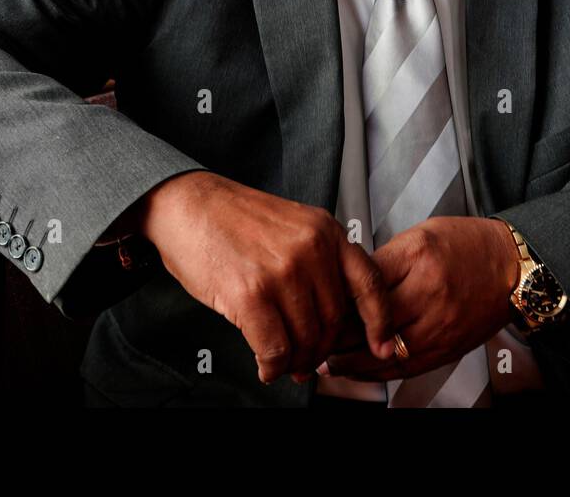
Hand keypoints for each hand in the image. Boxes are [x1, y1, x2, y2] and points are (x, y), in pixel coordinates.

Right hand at [134, 170, 397, 383]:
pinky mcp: (252, 294)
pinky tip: (265, 366)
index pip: (368, 283)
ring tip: (283, 363)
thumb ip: (318, 260)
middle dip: (320, 349)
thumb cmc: (233, 218)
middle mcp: (311, 250)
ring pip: (306, 339)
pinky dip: (272, 366)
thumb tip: (330, 315)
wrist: (187, 204)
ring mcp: (283, 272)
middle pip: (333, 321)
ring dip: (295, 361)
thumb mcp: (293, 224)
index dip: (379, 322)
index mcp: (326, 231)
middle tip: (306, 360)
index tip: (383, 345)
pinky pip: (274, 347)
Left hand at [320, 216, 518, 381]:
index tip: (315, 301)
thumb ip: (382, 262)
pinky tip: (355, 371)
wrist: (512, 269)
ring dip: (348, 362)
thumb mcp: (419, 236)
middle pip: (369, 323)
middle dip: (334, 334)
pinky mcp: (446, 351)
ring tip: (323, 361)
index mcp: (418, 258)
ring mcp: (439, 328)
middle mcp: (429, 295)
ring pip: (383, 355)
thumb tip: (345, 286)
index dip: (334, 296)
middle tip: (309, 335)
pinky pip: (403, 370)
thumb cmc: (466, 245)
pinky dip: (375, 373)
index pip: (363, 284)